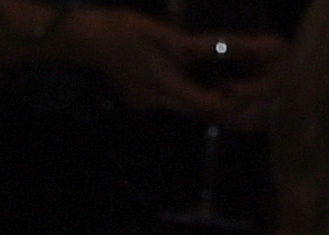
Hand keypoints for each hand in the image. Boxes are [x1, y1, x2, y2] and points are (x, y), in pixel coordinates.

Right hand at [63, 7, 252, 117]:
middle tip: (235, 86)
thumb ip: (190, 44)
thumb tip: (219, 48)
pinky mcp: (140, 98)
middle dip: (217, 102)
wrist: (89, 38)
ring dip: (200, 98)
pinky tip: (187, 78)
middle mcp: (159, 101)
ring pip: (182, 107)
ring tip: (217, 81)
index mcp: (166, 87)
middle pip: (196, 110)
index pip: (204, 104)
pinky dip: (183, 93)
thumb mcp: (161, 32)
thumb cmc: (124, 30)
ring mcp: (147, 103)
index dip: (226, 100)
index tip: (240, 87)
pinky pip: (168, 101)